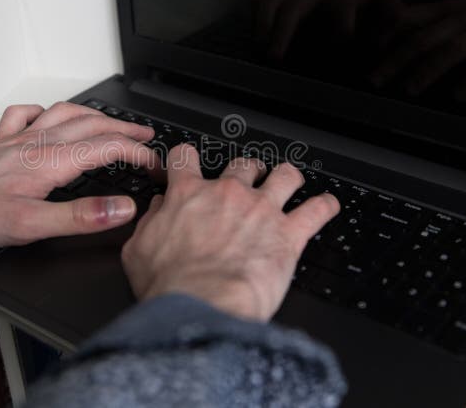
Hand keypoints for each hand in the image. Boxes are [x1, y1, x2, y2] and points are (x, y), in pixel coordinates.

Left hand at [0, 102, 159, 246]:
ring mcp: (19, 139)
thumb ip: (80, 217)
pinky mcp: (0, 143)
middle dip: (125, 130)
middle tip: (145, 136)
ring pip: (65, 113)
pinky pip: (26, 115)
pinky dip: (45, 111)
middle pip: (92, 125)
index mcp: (52, 161)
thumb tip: (121, 209)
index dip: (138, 154)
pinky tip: (48, 117)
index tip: (154, 165)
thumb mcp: (31, 225)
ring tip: (110, 122)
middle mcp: (38, 143)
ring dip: (94, 115)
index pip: (108, 148)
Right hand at [121, 144, 339, 321]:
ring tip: (289, 182)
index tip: (188, 163)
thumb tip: (158, 208)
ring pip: (284, 176)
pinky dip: (325, 206)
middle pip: (242, 164)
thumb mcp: (138, 251)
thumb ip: (149, 222)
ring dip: (287, 177)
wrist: (201, 306)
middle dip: (245, 170)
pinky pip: (317, 211)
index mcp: (188, 195)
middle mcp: (227, 194)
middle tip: (245, 181)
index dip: (186, 158)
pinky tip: (327, 205)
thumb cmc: (171, 285)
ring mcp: (261, 210)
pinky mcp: (288, 234)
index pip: (185, 158)